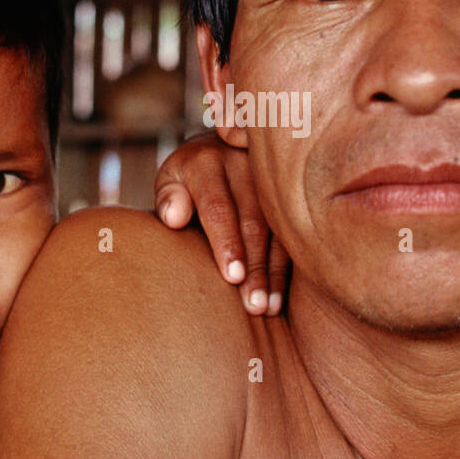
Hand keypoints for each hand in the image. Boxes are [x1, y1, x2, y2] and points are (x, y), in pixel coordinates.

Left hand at [154, 131, 289, 315]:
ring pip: (277, 229)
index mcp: (206, 161)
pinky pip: (291, 231)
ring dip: (273, 271)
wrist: (220, 150)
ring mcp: (269, 177)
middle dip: (255, 266)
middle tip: (254, 305)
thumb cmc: (187, 179)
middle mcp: (242, 163)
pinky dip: (285, 266)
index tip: (233, 278)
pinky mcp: (287, 191)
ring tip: (269, 308)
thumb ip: (168, 198)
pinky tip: (281, 295)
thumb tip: (174, 217)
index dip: (227, 243)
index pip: (218, 207)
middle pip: (253, 221)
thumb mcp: (170, 180)